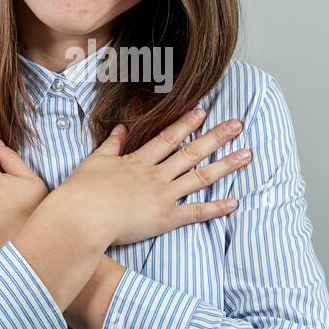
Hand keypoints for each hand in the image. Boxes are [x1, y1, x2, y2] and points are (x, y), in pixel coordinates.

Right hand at [52, 107, 250, 246]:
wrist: (81, 217)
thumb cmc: (82, 192)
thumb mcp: (94, 162)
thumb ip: (111, 146)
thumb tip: (120, 129)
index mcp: (138, 161)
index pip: (168, 137)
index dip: (187, 122)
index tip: (204, 110)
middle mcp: (155, 174)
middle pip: (192, 151)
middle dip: (217, 136)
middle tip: (238, 124)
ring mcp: (163, 195)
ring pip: (200, 177)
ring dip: (225, 165)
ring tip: (247, 154)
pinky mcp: (165, 218)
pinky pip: (196, 212)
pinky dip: (216, 207)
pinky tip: (234, 201)